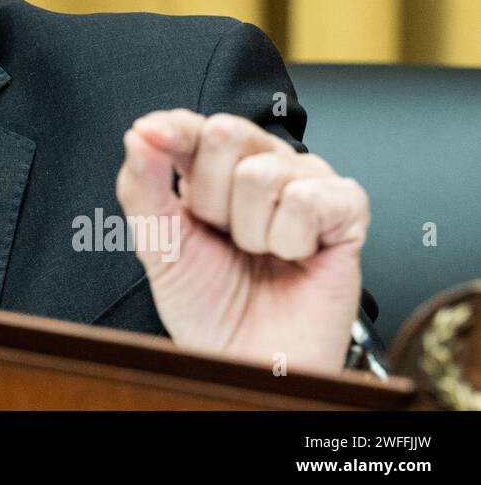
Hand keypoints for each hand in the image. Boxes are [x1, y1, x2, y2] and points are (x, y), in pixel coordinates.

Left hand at [115, 109, 367, 371]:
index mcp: (212, 167)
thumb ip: (142, 186)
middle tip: (222, 237)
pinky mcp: (346, 207)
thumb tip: (138, 133)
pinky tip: (293, 256)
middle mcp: (261, 163)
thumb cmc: (208, 306)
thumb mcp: (159, 245)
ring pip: (262, 172)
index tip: (152, 136)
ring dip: (250, 230)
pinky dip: (289, 240)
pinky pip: (307, 198)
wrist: (248, 359)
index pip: (192, 125)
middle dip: (211, 197)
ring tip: (259, 253)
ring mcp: (306, 181)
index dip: (173, 130)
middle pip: (226, 134)